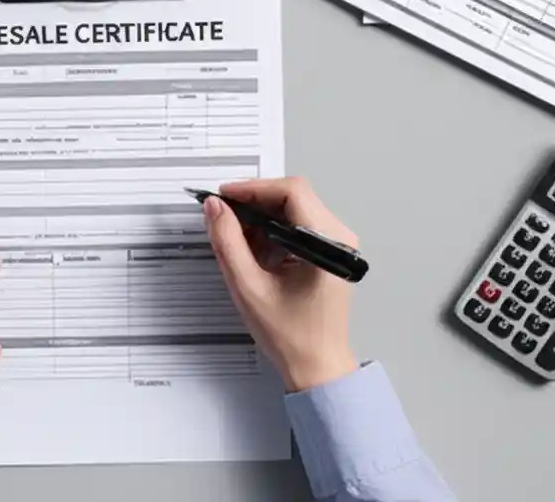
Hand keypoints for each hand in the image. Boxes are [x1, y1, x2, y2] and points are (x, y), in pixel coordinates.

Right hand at [203, 178, 359, 392]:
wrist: (316, 365)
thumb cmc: (291, 335)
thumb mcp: (249, 287)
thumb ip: (228, 242)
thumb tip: (216, 209)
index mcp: (327, 244)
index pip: (292, 192)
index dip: (254, 188)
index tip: (225, 196)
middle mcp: (338, 239)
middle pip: (293, 196)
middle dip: (254, 202)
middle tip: (224, 215)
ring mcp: (335, 244)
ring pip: (293, 209)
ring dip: (262, 217)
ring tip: (237, 238)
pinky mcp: (327, 252)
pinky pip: (297, 226)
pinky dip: (272, 230)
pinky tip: (253, 249)